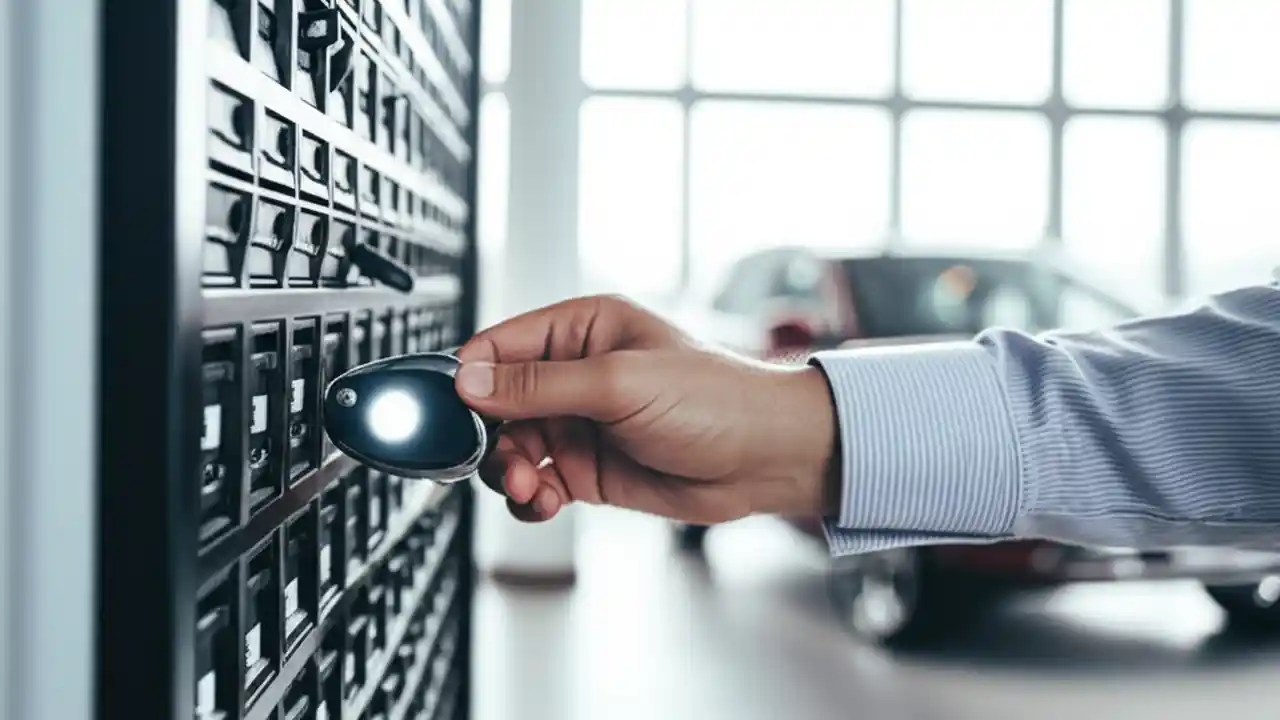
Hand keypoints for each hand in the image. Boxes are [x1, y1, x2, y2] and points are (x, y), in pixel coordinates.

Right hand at [452, 295, 839, 523]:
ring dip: (509, 472)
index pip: (500, 346)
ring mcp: (580, 423)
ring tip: (529, 489)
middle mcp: (575, 374)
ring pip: (512, 448)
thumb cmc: (714, 398)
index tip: (448, 411)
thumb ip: (540, 384)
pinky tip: (544, 503)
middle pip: (497, 404)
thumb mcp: (619, 383)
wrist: (764, 457)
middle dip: (488, 436)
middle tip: (499, 461)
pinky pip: (538, 483)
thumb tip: (471, 380)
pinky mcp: (588, 468)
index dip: (469, 378)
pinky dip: (531, 498)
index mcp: (582, 330)